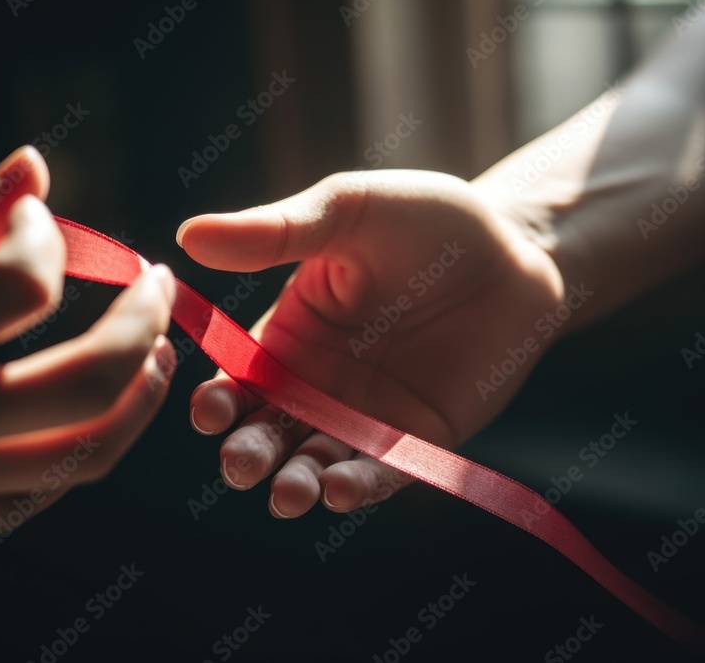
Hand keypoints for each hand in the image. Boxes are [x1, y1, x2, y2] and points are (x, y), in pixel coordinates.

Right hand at [0, 147, 176, 534]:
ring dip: (140, 401)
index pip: (20, 284)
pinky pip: (33, 500)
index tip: (37, 221)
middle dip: (145, 326)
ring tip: (160, 354)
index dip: (47, 238)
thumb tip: (38, 165)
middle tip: (160, 287)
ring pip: (78, 457)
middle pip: (82, 385)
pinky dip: (83, 453)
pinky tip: (98, 414)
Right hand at [180, 170, 566, 517]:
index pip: (237, 378)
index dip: (217, 398)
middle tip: (241, 466)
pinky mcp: (415, 438)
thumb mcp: (346, 212)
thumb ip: (275, 232)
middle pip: (267, 431)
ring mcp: (365, 415)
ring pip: (315, 462)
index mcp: (288, 333)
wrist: (517, 249)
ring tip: (290, 492)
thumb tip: (188, 236)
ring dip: (295, 483)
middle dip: (248, 454)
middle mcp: (317, 383)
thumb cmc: (425, 218)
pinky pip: (379, 471)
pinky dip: (357, 487)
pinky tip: (340, 491)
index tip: (207, 410)